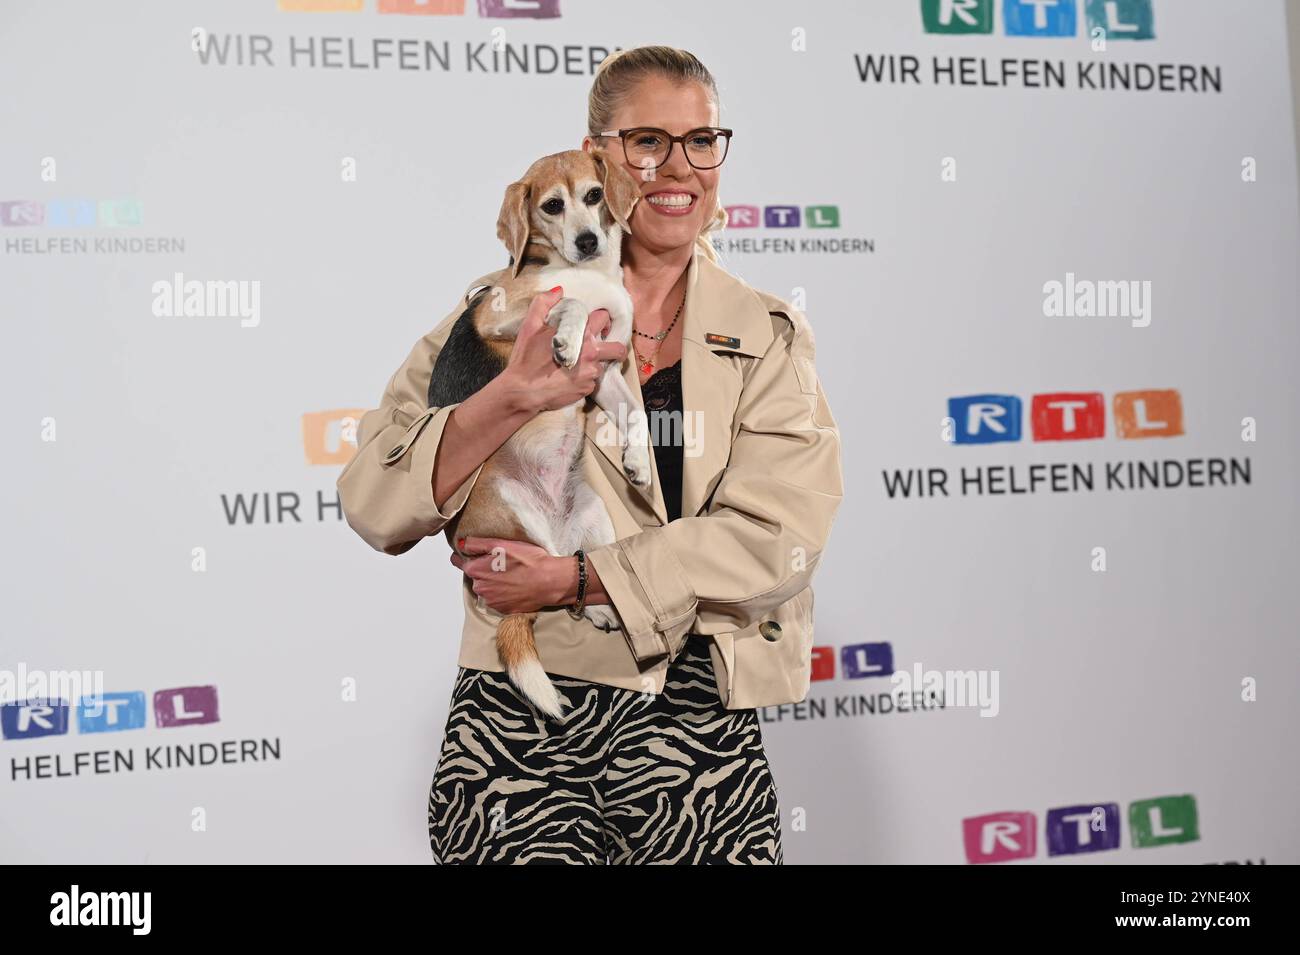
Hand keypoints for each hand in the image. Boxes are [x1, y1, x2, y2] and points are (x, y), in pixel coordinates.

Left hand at [450, 537, 573, 614]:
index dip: (466, 556)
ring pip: (486, 589)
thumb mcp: (501, 544)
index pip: (457, 562)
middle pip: (474, 576)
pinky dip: (503, 594)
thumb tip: (460, 545)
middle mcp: (479, 588)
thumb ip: (476, 544)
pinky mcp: (503, 610)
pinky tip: (515, 586)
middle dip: (484, 570)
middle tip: (503, 563)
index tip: (478, 554)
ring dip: (494, 583)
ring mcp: (491, 601)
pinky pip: (497, 600)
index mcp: (475, 570)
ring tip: (512, 575)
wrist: (549, 581)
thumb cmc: (528, 561)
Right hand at [498, 287, 626, 412]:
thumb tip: (558, 290)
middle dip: (615, 347)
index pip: (603, 318)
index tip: (595, 325)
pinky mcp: (587, 389)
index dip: (600, 320)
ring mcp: (590, 374)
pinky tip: (569, 379)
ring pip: (603, 366)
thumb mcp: (530, 326)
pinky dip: (584, 380)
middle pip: (618, 348)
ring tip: (577, 366)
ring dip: (594, 365)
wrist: (522, 391)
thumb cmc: (526, 358)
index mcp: (580, 334)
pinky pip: (592, 383)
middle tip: (603, 347)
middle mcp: (591, 353)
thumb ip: (543, 303)